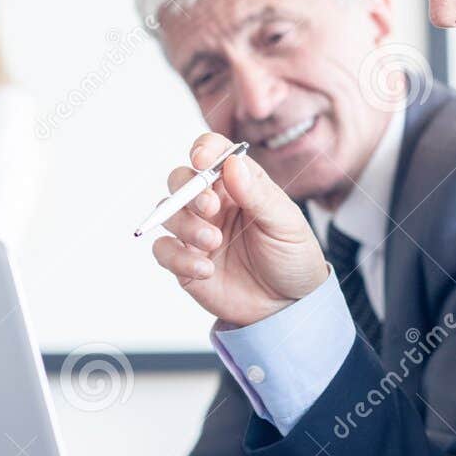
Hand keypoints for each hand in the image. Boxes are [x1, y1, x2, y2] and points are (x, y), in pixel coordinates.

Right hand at [151, 133, 326, 326]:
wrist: (290, 306)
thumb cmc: (292, 256)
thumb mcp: (285, 223)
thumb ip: (258, 194)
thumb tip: (232, 163)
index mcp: (237, 184)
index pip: (211, 152)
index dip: (203, 149)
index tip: (202, 160)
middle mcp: (212, 204)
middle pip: (180, 179)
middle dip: (188, 190)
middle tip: (210, 208)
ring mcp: (195, 232)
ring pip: (167, 213)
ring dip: (185, 225)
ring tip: (214, 243)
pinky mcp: (185, 262)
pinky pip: (164, 250)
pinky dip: (178, 257)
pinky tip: (205, 269)